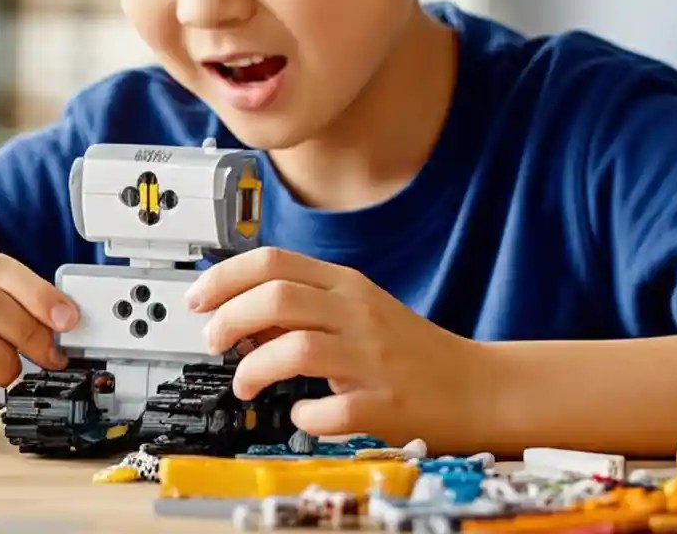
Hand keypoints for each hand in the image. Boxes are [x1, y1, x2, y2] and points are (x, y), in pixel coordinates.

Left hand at [186, 247, 487, 446]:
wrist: (478, 386)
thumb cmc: (406, 350)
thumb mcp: (352, 311)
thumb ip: (299, 307)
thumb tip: (238, 315)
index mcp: (345, 285)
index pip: (272, 261)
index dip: (224, 278)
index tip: (198, 299)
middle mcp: (357, 313)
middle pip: (276, 298)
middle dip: (229, 319)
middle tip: (214, 341)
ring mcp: (372, 357)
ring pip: (296, 347)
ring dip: (254, 368)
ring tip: (245, 384)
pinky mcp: (384, 403)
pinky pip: (331, 408)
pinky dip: (304, 415)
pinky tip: (300, 415)